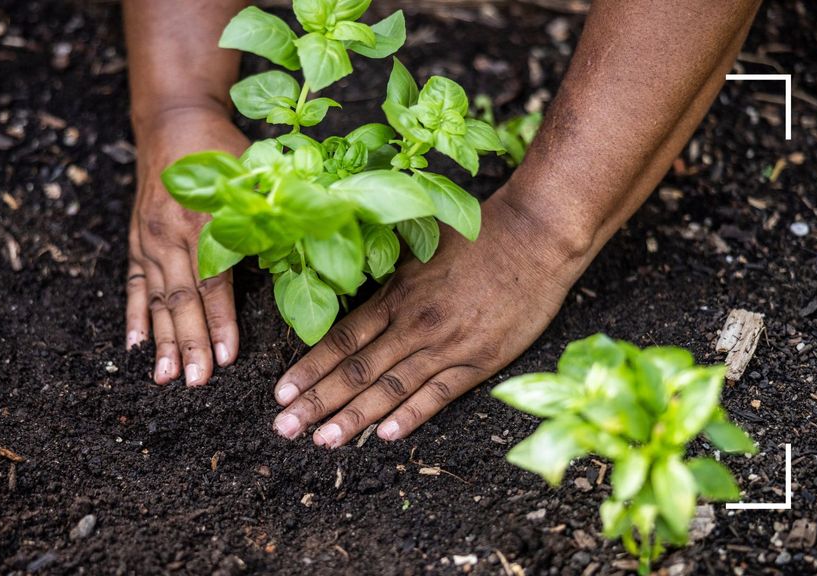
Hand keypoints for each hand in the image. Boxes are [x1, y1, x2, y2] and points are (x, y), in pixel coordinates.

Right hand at [126, 107, 249, 384]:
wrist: (173, 121)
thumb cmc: (223, 150)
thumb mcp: (254, 174)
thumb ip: (270, 217)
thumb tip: (299, 258)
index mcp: (206, 219)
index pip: (214, 282)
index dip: (221, 321)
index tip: (228, 357)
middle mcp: (171, 233)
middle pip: (181, 299)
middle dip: (190, 344)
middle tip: (196, 382)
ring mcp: (149, 238)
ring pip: (157, 299)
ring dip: (161, 340)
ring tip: (165, 377)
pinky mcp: (137, 240)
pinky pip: (134, 285)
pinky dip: (133, 317)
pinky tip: (133, 347)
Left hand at [271, 189, 594, 446]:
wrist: (535, 238)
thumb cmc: (477, 235)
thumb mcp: (419, 245)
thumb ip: (384, 271)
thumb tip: (346, 276)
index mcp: (396, 294)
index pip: (341, 340)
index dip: (309, 369)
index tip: (281, 393)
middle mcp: (414, 323)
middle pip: (356, 370)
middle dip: (317, 402)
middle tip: (285, 428)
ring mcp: (447, 345)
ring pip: (390, 388)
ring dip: (354, 417)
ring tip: (323, 441)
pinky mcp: (480, 361)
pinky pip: (439, 395)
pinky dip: (411, 416)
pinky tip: (385, 436)